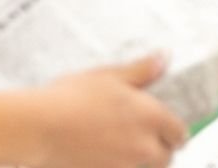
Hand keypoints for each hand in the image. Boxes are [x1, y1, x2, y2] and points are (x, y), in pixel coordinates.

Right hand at [24, 54, 185, 167]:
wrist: (37, 128)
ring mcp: (125, 167)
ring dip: (141, 163)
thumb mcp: (109, 76)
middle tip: (144, 142)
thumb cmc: (69, 99)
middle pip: (165, 157)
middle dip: (159, 151)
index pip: (180, 133)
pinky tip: (105, 158)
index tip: (167, 131)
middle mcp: (144, 146)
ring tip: (123, 151)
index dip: (174, 132)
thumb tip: (163, 59)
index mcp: (151, 117)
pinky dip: (120, 167)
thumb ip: (142, 70)